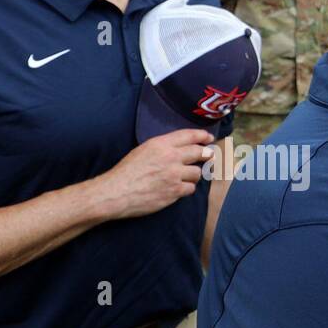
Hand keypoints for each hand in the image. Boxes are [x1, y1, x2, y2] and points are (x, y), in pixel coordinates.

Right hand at [99, 128, 215, 219]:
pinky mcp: (174, 191)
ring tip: (186, 177)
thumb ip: (162, 147)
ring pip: (197, 172)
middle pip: (198, 152)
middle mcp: (170, 157)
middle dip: (207, 154)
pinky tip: (179, 188)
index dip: (202, 136)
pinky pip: (190, 188)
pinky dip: (186, 188)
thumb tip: (179, 149)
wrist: (117, 192)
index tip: (208, 138)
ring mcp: (174, 175)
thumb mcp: (143, 150)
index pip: (188, 135)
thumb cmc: (126, 172)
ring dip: (193, 175)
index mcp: (161, 144)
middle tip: (210, 155)